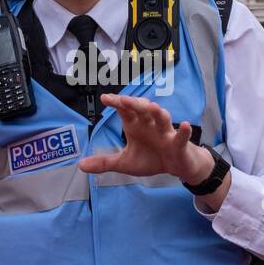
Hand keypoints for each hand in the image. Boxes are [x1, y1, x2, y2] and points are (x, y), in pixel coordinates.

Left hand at [77, 94, 214, 185]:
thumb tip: (80, 165)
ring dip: (158, 113)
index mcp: (136, 126)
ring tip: (152, 107)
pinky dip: (183, 131)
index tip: (105, 98)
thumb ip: (104, 162)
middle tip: (125, 100)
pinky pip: (181, 136)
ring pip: (162, 119)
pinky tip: (183, 125)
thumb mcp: (125, 163)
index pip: (125, 111)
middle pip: (143, 110)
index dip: (117, 103)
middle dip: (135, 104)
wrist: (176, 166)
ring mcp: (165, 133)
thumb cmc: (151, 159)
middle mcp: (150, 125)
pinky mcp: (178, 144)